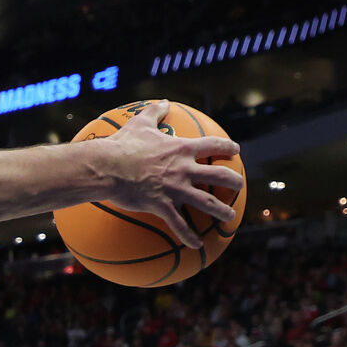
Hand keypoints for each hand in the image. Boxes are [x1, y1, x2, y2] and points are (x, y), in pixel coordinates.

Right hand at [93, 100, 243, 248]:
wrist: (106, 167)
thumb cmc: (121, 145)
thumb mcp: (139, 123)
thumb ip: (154, 112)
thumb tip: (163, 102)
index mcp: (181, 149)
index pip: (212, 145)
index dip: (227, 147)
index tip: (236, 150)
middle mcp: (184, 169)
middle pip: (219, 175)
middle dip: (233, 181)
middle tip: (239, 185)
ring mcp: (175, 189)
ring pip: (206, 202)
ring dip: (222, 211)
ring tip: (230, 217)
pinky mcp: (162, 205)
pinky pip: (179, 224)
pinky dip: (189, 236)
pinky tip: (196, 245)